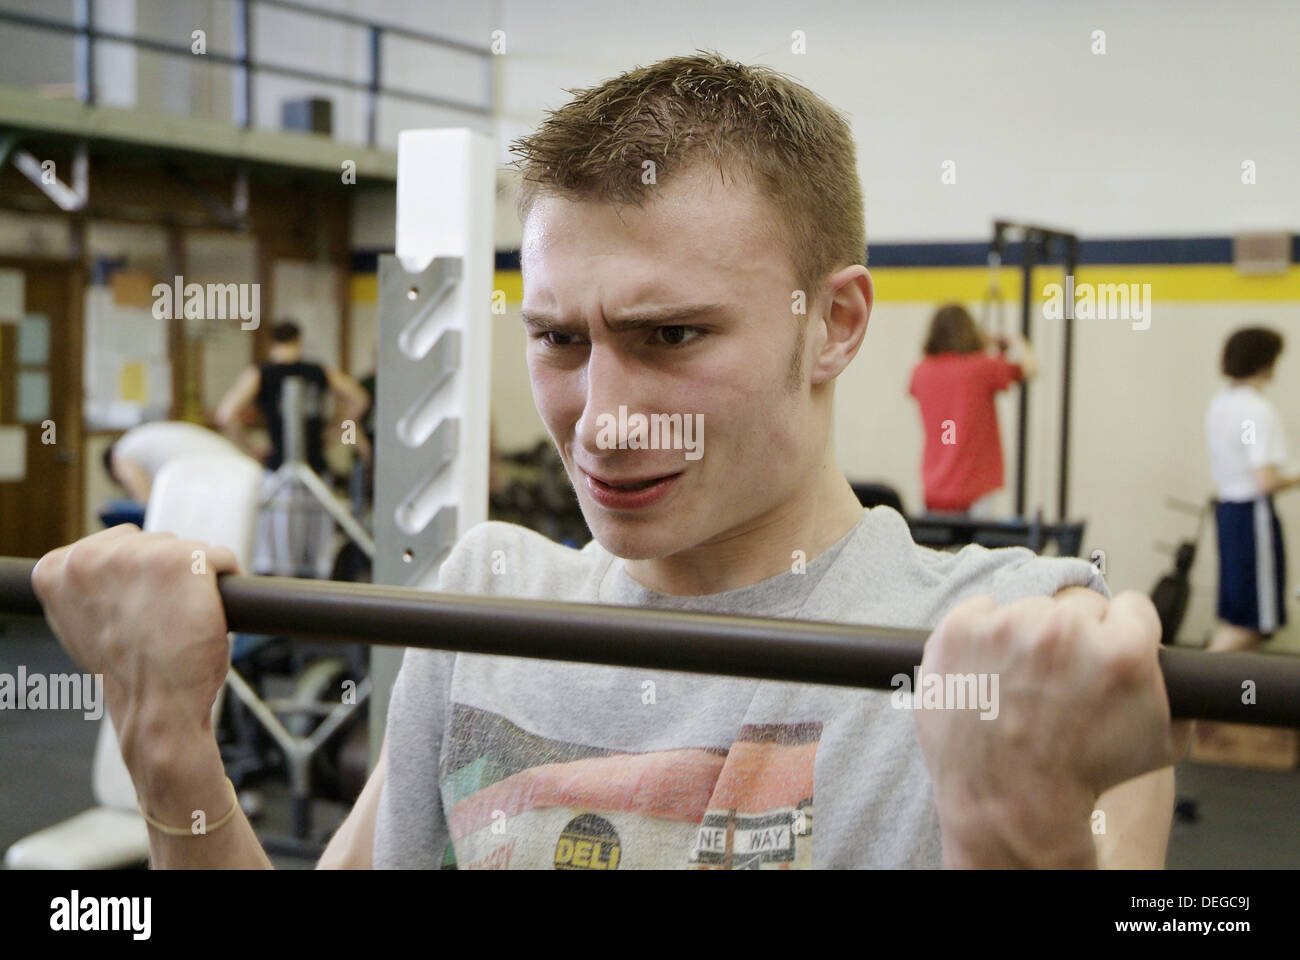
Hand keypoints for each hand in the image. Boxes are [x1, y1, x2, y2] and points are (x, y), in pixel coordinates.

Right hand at [31, 525, 240, 769]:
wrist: (158, 707)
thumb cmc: (130, 671)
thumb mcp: (84, 624)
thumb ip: (89, 587)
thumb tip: (112, 566)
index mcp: (58, 569)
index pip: (118, 545)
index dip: (138, 580)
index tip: (138, 611)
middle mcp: (90, 555)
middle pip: (153, 542)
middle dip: (165, 577)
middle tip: (162, 620)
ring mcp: (138, 554)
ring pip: (187, 549)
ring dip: (194, 581)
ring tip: (181, 620)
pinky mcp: (183, 559)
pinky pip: (221, 558)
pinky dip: (226, 582)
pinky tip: (211, 611)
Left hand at [915, 588, 1189, 865]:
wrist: (1007, 802)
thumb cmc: (1079, 778)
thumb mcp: (1160, 743)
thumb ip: (1174, 693)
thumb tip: (1176, 669)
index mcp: (1121, 649)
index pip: (1132, 606)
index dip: (1121, 632)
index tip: (1105, 650)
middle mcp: (1064, 630)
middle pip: (1079, 604)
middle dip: (1076, 636)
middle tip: (1061, 676)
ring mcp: (1007, 627)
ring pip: (1029, 607)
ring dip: (1028, 636)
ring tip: (1022, 684)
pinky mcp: (961, 630)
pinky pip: (980, 609)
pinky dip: (984, 633)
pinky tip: (991, 670)